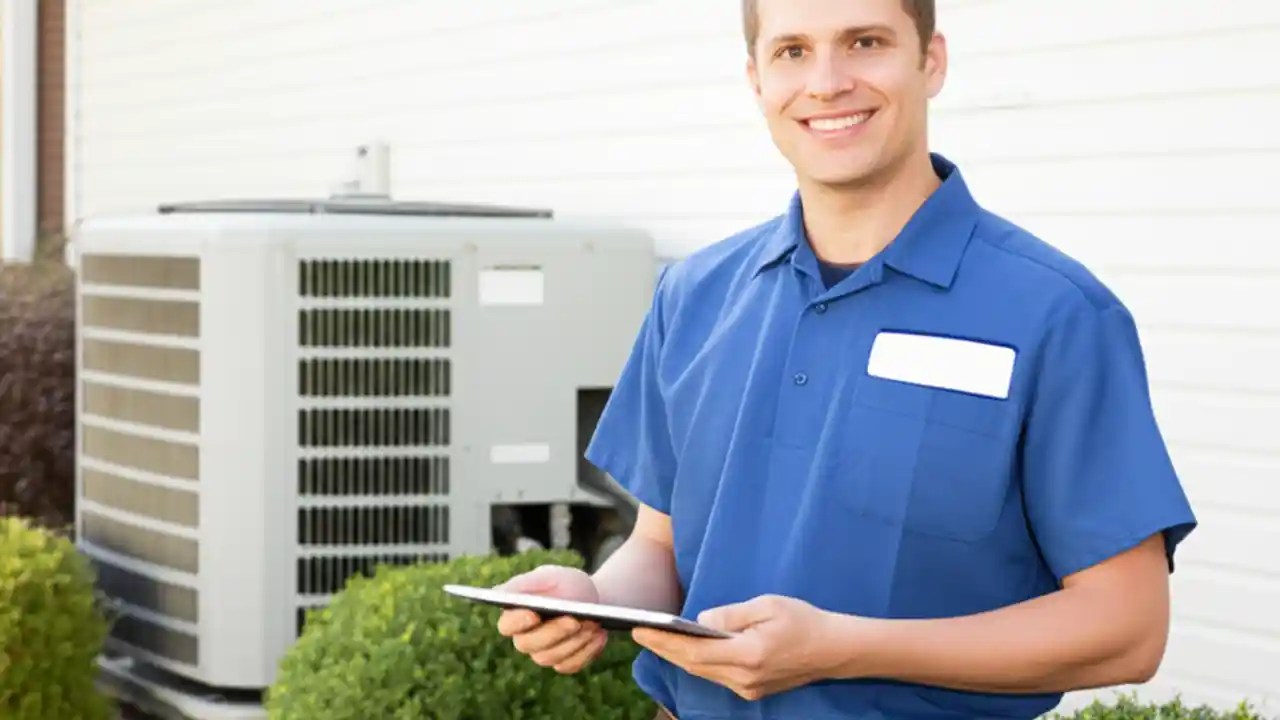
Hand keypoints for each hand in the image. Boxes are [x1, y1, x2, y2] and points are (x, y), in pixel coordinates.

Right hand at [495, 565, 608, 673]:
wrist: (593, 599)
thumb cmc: (565, 584)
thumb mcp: (550, 576)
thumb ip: (525, 584)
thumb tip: (497, 593)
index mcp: (515, 616)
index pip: (507, 626)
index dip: (518, 622)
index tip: (533, 613)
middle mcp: (525, 639)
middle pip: (530, 644)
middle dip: (555, 632)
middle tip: (576, 620)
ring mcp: (543, 654)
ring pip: (553, 657)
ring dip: (575, 640)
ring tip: (594, 623)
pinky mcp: (563, 663)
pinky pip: (572, 664)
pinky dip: (587, 650)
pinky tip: (600, 634)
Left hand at [632, 594, 840, 700]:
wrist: (834, 650)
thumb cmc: (803, 620)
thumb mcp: (767, 605)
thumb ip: (731, 615)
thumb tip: (700, 622)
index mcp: (748, 654)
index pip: (694, 651)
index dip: (664, 641)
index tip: (641, 629)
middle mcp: (745, 678)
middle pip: (693, 666)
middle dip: (663, 649)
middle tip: (638, 632)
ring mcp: (749, 688)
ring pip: (703, 673)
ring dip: (677, 657)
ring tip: (655, 639)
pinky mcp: (753, 691)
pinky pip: (717, 677)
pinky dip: (697, 664)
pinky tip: (685, 650)